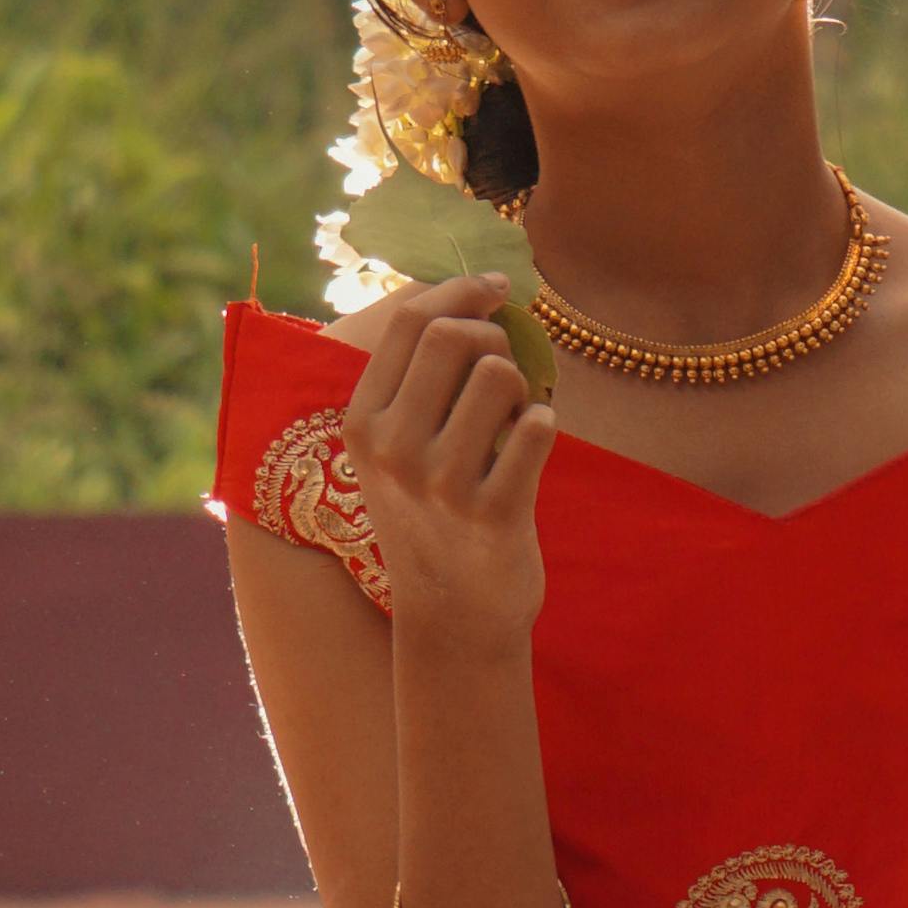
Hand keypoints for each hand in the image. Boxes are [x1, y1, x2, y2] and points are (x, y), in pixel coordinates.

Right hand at [343, 278, 553, 640]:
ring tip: (514, 418)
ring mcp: (441, 483)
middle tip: (508, 368)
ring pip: (499, 375)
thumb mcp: (396, 451)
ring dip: (521, 385)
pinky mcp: (493, 511)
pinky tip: (530, 447)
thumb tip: (473, 295)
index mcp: (363, 422)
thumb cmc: (433, 519)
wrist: (452, 619)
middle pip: (453, 336)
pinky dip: (544, 424)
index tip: (499, 288)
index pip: (410, 322)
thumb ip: (418, 381)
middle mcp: (393, 449)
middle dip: (495, 337)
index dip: (463, 289)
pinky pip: (537, 427)